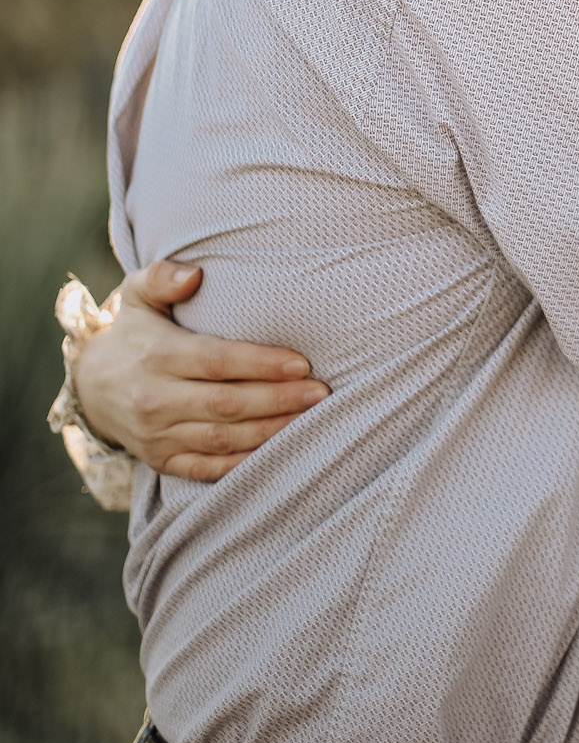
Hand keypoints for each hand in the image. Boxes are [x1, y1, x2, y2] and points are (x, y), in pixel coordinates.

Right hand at [72, 262, 329, 481]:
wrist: (92, 387)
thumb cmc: (135, 333)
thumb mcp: (138, 295)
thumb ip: (162, 277)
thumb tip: (194, 274)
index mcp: (157, 356)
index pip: (216, 362)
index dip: (261, 364)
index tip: (302, 363)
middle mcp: (156, 400)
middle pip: (227, 404)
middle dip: (279, 400)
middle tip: (321, 392)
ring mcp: (158, 435)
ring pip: (223, 440)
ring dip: (271, 432)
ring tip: (313, 419)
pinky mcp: (163, 460)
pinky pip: (208, 468)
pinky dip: (245, 463)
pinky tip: (280, 451)